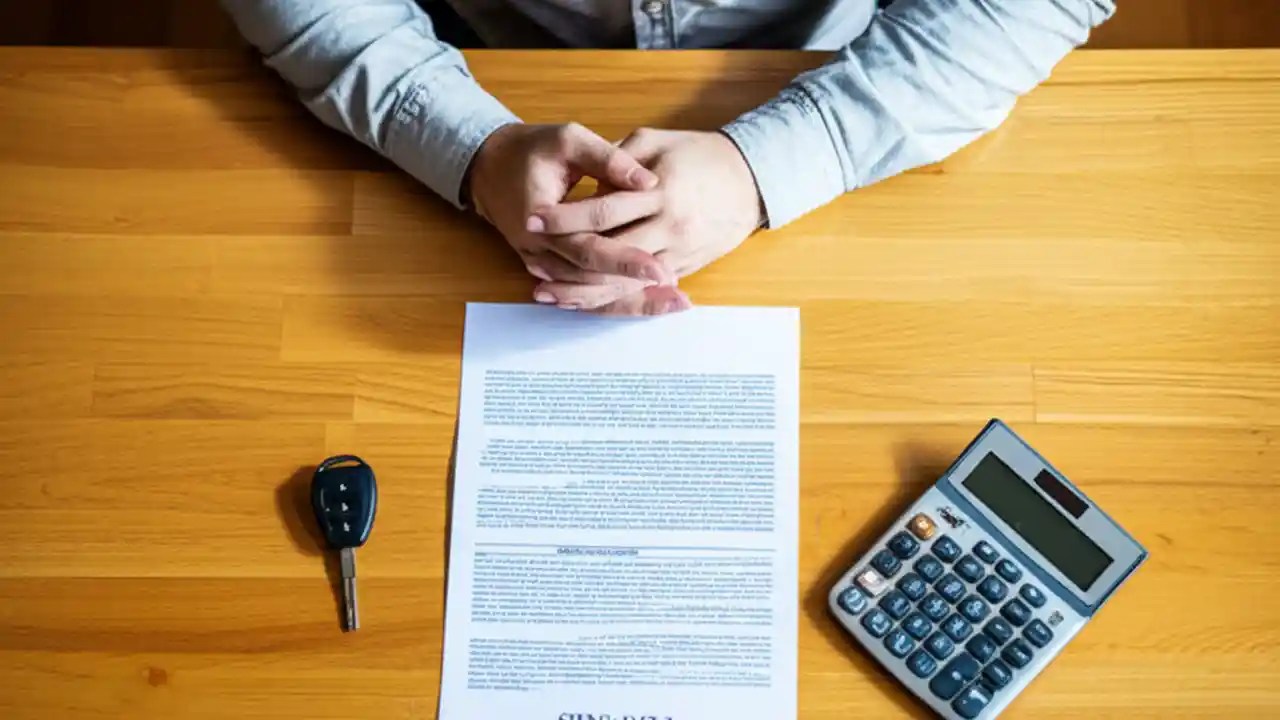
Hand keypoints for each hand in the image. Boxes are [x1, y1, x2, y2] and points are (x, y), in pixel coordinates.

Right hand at [467, 123, 675, 288]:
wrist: (490, 168)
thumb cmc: (532, 149)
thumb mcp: (567, 139)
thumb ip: (607, 158)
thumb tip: (650, 181)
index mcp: (540, 218)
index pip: (588, 249)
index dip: (625, 260)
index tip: (661, 268)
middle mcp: (539, 250)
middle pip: (591, 279)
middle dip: (634, 288)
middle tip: (676, 292)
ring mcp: (542, 263)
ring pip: (588, 292)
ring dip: (629, 300)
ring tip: (672, 303)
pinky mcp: (550, 267)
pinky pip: (583, 291)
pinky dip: (615, 299)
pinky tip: (651, 302)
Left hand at [526, 129, 763, 314]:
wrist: (752, 178)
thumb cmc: (701, 153)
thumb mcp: (657, 141)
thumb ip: (616, 160)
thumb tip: (581, 183)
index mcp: (659, 191)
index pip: (604, 210)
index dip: (566, 217)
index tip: (534, 219)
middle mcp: (669, 226)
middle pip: (611, 254)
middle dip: (568, 263)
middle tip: (531, 266)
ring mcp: (679, 251)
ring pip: (626, 281)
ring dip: (585, 291)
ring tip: (548, 294)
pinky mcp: (686, 267)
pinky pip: (644, 289)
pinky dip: (613, 297)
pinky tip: (583, 299)